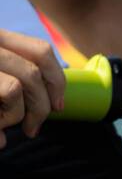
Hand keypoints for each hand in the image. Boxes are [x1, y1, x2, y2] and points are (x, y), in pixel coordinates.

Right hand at [0, 30, 65, 148]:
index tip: (58, 105)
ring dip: (19, 115)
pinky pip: (6, 97)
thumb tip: (55, 103)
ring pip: (21, 85)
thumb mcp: (2, 73)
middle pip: (35, 71)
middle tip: (32, 128)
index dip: (57, 80)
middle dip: (42, 106)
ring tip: (3, 127)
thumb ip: (18, 75)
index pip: (41, 50)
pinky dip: (3, 121)